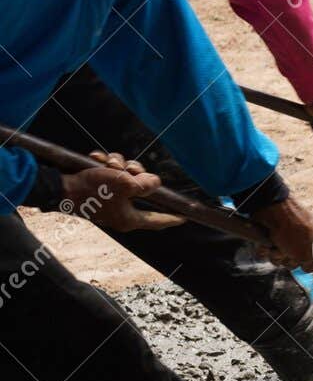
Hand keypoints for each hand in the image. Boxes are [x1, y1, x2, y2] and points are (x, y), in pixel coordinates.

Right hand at [60, 153, 184, 231]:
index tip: (185, 217)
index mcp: (130, 219)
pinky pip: (111, 175)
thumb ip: (146, 185)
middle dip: (138, 174)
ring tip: (108, 163)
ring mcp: (109, 201)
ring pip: (126, 178)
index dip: (172, 218)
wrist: (58, 185)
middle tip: (130, 168)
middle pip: (143, 192)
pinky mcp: (98, 189)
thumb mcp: (125, 184)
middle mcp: (121, 212)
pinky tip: (97, 159)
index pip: (158, 221)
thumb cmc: (92, 189)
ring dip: (119, 165)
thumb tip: (156, 183)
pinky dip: (105, 165)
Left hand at [251, 196, 312, 270]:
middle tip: (288, 251)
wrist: (273, 210)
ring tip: (276, 245)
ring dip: (277, 256)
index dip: (309, 263)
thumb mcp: (308, 255)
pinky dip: (266, 250)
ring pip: (281, 258)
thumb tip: (307, 268)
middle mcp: (305, 239)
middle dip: (290, 260)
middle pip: (298, 262)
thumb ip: (311, 265)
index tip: (303, 261)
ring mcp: (289, 237)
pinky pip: (269, 252)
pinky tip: (267, 243)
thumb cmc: (294, 232)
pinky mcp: (273, 236)